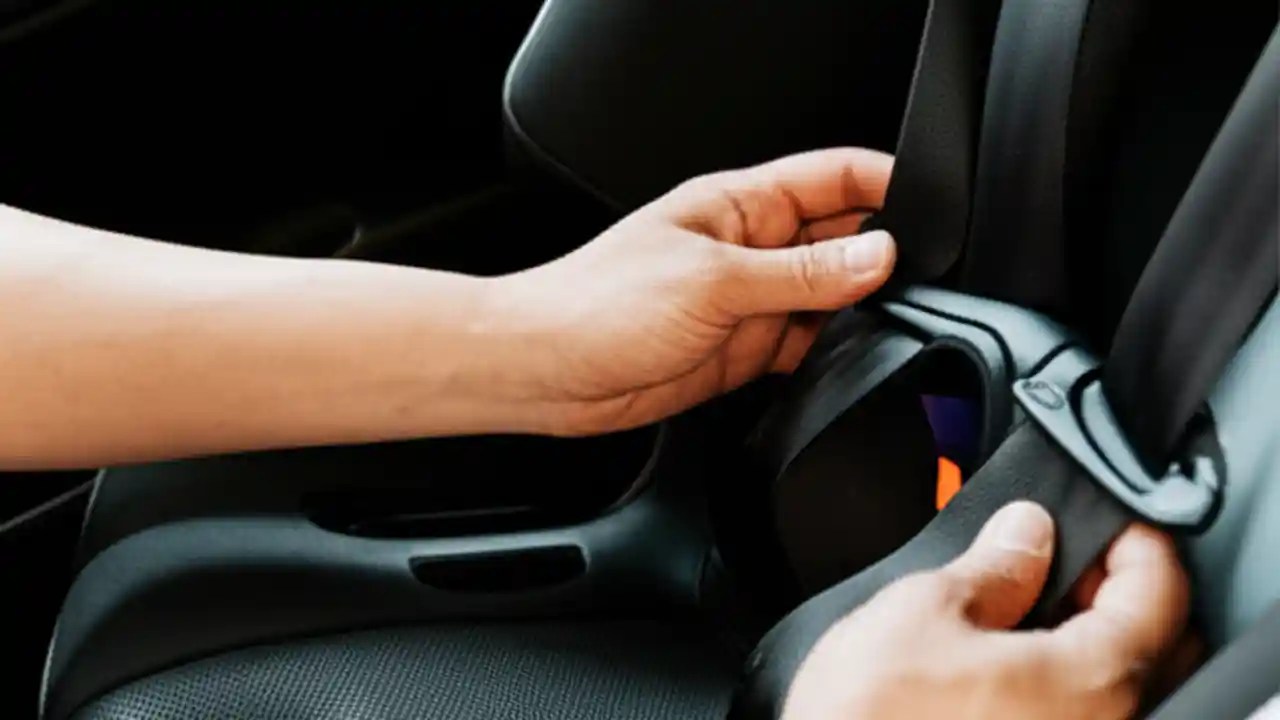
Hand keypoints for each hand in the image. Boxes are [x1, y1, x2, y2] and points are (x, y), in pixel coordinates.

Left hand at [495, 148, 895, 434]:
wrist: (546, 371)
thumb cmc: (597, 304)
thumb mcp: (713, 281)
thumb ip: (801, 274)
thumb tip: (877, 254)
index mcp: (740, 205)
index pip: (833, 176)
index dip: (885, 184)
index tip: (930, 211)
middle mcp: (751, 249)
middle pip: (842, 239)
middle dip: (881, 256)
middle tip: (910, 281)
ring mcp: (749, 302)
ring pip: (830, 299)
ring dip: (857, 312)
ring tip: (876, 326)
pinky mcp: (743, 351)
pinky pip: (807, 347)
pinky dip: (831, 356)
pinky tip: (846, 362)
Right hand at [783, 502, 1196, 719]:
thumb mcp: (923, 612)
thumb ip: (992, 567)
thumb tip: (1026, 532)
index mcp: (1094, 683)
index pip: (1161, 590)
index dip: (1135, 537)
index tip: (1101, 517)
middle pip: (1154, 646)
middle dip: (1117, 591)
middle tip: (1061, 557)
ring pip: (1115, 689)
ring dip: (1084, 640)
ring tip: (1020, 608)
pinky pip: (1077, 717)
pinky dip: (1058, 684)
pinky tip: (1003, 664)